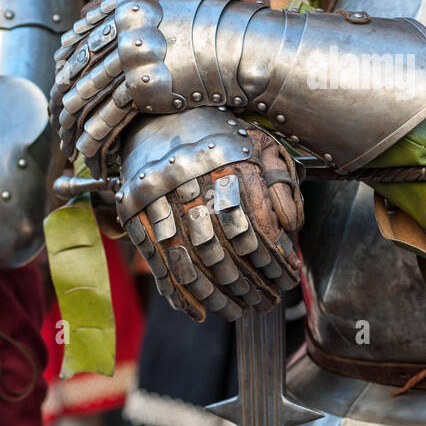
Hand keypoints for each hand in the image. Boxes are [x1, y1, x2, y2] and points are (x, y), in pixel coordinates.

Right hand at [113, 109, 302, 321]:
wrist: (154, 113)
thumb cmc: (215, 132)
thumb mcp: (258, 143)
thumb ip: (281, 181)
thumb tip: (291, 225)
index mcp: (226, 164)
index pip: (255, 228)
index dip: (274, 261)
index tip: (287, 279)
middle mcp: (190, 183)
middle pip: (223, 252)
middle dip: (248, 285)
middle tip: (266, 302)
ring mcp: (157, 200)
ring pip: (189, 263)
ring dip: (215, 296)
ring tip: (235, 312)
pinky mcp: (134, 212)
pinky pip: (156, 262)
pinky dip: (176, 293)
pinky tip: (196, 311)